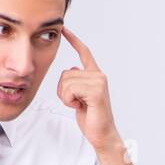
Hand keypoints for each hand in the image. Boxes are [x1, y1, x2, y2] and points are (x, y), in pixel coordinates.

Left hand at [57, 29, 121, 151]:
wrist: (102, 134)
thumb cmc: (91, 118)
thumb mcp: (80, 96)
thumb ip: (77, 81)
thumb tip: (73, 69)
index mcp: (95, 75)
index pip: (84, 53)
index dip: (74, 40)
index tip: (65, 30)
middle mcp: (99, 76)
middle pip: (65, 73)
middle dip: (63, 91)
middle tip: (76, 102)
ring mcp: (99, 82)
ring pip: (66, 82)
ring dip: (66, 97)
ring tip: (79, 105)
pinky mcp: (96, 91)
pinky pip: (70, 89)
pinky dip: (70, 101)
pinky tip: (80, 107)